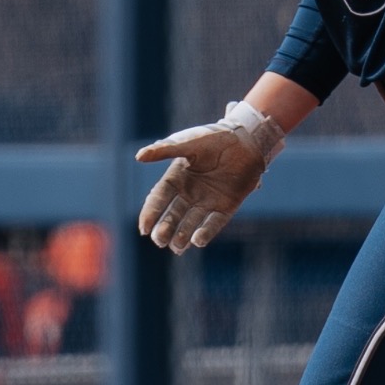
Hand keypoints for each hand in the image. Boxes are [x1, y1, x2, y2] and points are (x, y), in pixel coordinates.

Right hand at [135, 100, 284, 252]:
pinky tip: (198, 241)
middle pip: (173, 215)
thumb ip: (165, 150)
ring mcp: (208, 201)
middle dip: (165, 229)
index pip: (159, 199)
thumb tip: (139, 157)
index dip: (151, 213)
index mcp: (176, 178)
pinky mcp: (226, 206)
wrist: (246, 139)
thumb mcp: (188, 143)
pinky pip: (214, 223)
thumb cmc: (214, 137)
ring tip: (177, 246)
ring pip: (191, 223)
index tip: (144, 229)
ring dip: (183, 235)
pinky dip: (206, 232)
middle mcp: (190, 193)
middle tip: (159, 240)